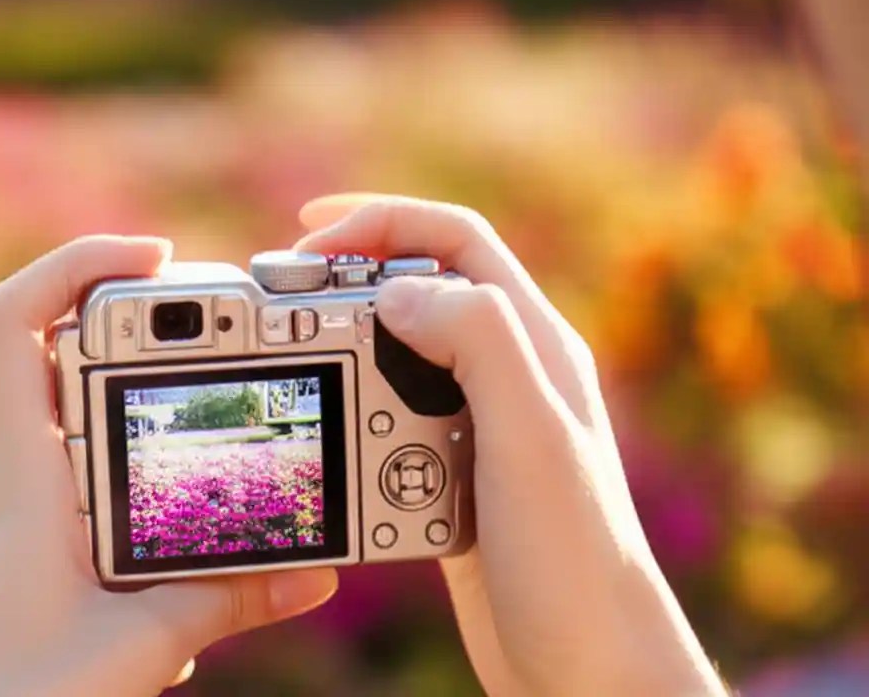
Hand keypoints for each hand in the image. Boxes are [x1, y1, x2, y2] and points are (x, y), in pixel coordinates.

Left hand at [0, 236, 336, 696]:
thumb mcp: (139, 648)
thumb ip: (228, 598)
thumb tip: (314, 570)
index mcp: (18, 484)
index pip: (12, 326)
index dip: (75, 262)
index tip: (154, 255)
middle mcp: (0, 486)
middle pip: (56, 361)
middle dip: (137, 343)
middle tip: (213, 345)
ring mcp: (1, 519)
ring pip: (71, 431)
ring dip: (139, 429)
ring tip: (205, 467)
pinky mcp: (11, 554)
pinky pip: (73, 493)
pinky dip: (128, 497)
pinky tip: (166, 563)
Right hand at [297, 194, 725, 696]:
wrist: (588, 668)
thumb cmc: (576, 561)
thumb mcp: (531, 439)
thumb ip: (478, 342)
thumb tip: (400, 287)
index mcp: (536, 345)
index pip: (458, 239)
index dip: (383, 219)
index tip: (307, 231)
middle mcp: (510, 373)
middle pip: (417, 287)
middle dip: (346, 280)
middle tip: (283, 302)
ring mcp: (479, 425)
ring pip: (394, 354)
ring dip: (343, 356)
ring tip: (303, 376)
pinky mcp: (451, 474)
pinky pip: (387, 420)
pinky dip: (350, 418)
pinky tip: (335, 446)